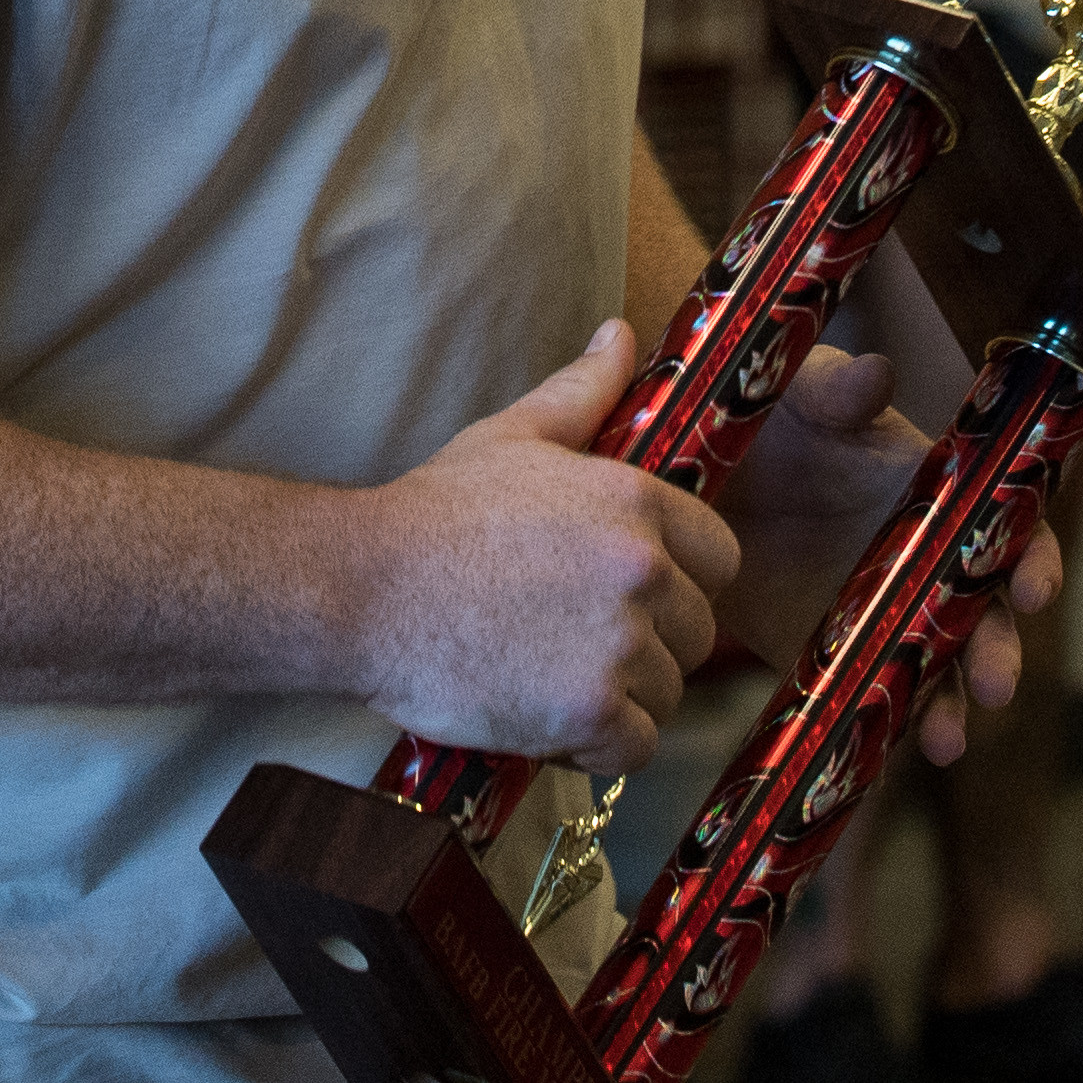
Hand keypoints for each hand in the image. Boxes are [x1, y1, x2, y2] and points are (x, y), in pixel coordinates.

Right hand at [350, 321, 741, 774]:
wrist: (363, 589)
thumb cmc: (436, 513)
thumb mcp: (515, 436)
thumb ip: (585, 391)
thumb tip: (622, 334)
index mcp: (637, 502)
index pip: (720, 558)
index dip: (682, 582)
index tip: (631, 595)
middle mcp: (643, 570)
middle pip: (698, 631)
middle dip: (653, 644)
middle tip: (580, 643)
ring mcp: (619, 644)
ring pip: (668, 692)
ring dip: (624, 699)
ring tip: (556, 681)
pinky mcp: (588, 711)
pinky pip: (635, 747)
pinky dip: (599, 747)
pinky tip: (551, 723)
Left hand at [712, 345, 1059, 767]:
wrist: (698, 478)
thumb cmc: (770, 419)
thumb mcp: (801, 394)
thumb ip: (836, 388)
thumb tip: (875, 374)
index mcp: (938, 495)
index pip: (1010, 531)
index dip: (1033, 560)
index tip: (1034, 590)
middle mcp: (925, 564)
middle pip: (984, 616)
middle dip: (998, 653)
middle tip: (994, 685)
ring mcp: (882, 618)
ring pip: (935, 672)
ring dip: (948, 708)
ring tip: (943, 740)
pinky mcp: (831, 658)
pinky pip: (866, 703)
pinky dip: (879, 735)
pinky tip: (875, 763)